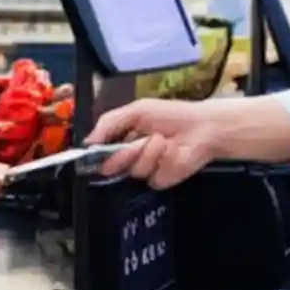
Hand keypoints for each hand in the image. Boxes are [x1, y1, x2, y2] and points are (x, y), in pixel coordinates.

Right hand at [85, 99, 217, 188]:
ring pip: (132, 169)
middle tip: (133, 144)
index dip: (94, 154)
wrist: (203, 127)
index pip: (99, 152)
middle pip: (110, 166)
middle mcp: (132, 156)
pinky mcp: (160, 180)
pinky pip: (150, 176)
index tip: (91, 152)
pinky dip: (160, 160)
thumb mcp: (136, 110)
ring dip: (147, 152)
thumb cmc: (172, 114)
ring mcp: (146, 169)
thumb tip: (87, 142)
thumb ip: (108, 123)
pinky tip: (171, 150)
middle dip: (120, 155)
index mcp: (123, 139)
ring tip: (161, 139)